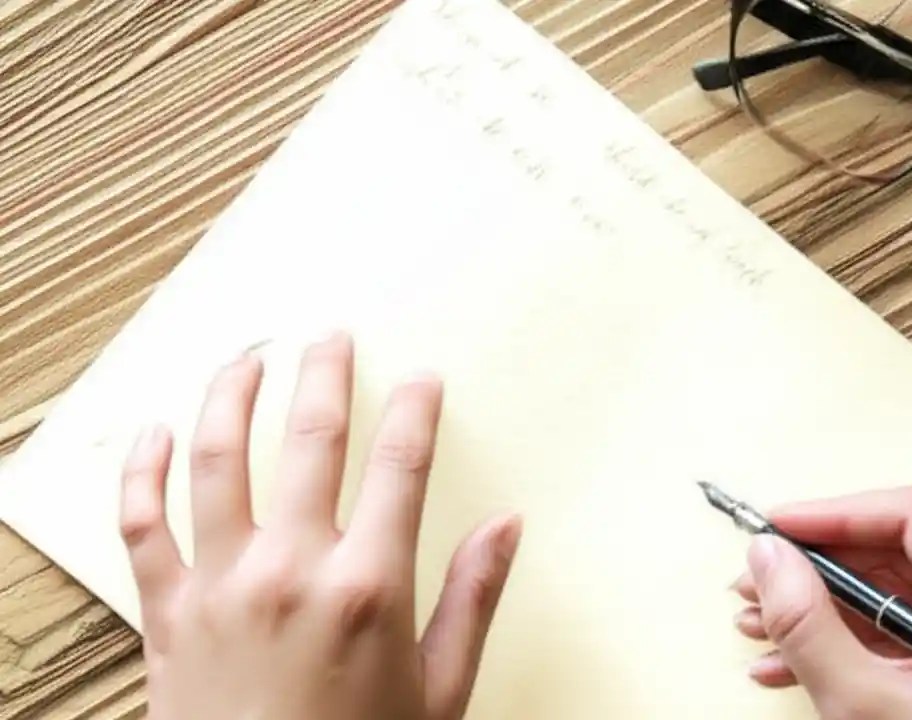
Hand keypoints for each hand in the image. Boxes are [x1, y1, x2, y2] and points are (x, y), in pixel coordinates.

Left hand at [118, 333, 521, 719]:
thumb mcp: (440, 690)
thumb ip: (474, 598)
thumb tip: (506, 527)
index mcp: (369, 587)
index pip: (401, 465)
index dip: (416, 410)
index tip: (422, 381)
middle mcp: (291, 570)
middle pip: (310, 438)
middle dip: (325, 374)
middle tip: (332, 339)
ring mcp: (221, 585)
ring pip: (217, 458)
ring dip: (231, 394)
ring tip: (248, 359)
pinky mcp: (166, 612)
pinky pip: (141, 522)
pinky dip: (141, 469)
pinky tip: (154, 431)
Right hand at [732, 484, 911, 719]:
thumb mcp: (863, 706)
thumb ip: (808, 625)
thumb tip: (766, 555)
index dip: (834, 515)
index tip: (771, 531)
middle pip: (904, 549)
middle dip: (818, 569)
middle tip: (753, 585)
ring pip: (903, 586)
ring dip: (826, 605)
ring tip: (759, 628)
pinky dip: (858, 636)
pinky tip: (795, 659)